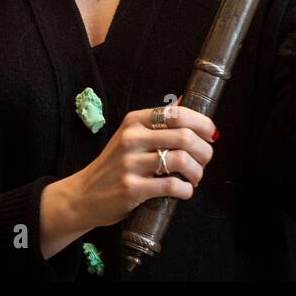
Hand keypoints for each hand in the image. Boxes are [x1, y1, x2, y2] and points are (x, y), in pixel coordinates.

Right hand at [71, 97, 216, 229]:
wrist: (84, 195)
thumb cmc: (114, 165)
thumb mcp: (130, 135)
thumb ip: (158, 121)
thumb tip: (185, 100)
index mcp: (134, 121)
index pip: (178, 114)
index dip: (202, 124)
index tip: (211, 135)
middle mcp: (131, 138)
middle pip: (184, 137)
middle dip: (205, 151)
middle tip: (205, 161)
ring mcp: (130, 163)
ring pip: (181, 160)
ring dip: (197, 172)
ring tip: (195, 178)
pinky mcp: (131, 188)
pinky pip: (171, 186)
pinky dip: (186, 190)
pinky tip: (184, 191)